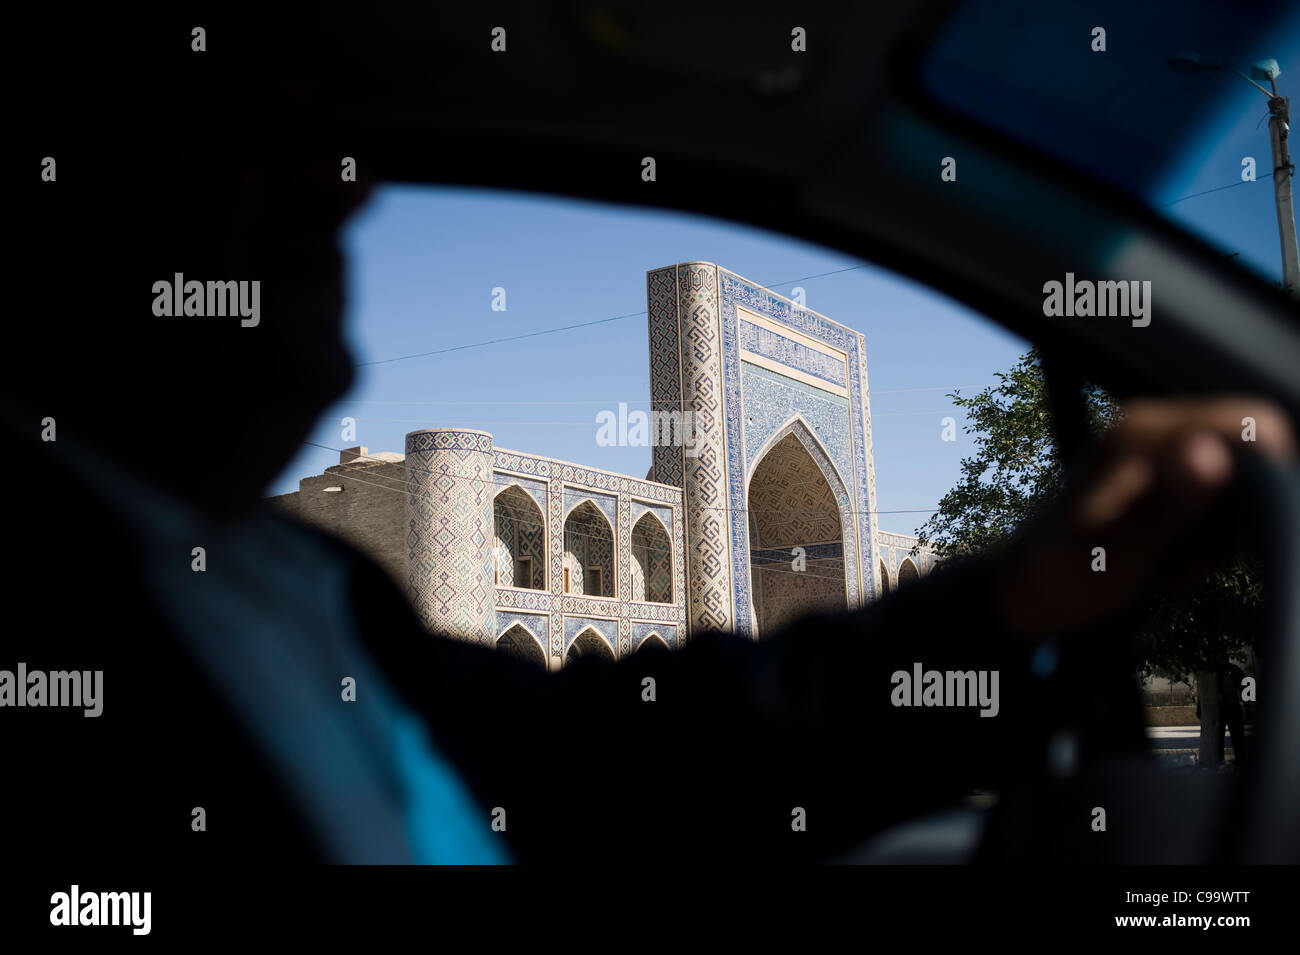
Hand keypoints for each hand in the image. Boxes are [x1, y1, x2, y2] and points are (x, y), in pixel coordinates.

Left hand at [994, 397, 1296, 641]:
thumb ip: (1169, 503)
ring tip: (1169, 565)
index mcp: (1143, 431)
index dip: (1263, 479)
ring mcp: (1160, 452)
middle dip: (1234, 518)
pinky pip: (1218, 506)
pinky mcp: (1164, 478)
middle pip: (1254, 458)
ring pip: (1241, 488)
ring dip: (1218, 537)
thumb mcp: (1120, 549)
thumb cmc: (1062, 573)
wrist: (1027, 591)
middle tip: (1183, 562)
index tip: (1225, 536)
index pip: (1251, 424)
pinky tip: (1169, 563)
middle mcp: (1154, 428)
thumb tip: (1213, 453)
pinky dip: (1205, 542)